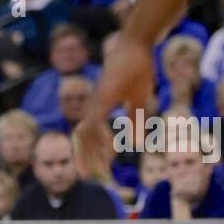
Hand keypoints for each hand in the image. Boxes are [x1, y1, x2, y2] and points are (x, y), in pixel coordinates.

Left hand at [76, 29, 154, 173]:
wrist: (137, 45)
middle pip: (83, 138)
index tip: (93, 171)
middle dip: (86, 159)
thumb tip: (135, 143)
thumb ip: (135, 119)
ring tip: (96, 170)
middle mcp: (93, 106)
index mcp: (99, 108)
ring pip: (87, 133)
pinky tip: (106, 149)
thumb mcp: (139, 99)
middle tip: (88, 177)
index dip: (90, 154)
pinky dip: (99, 137)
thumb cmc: (137, 68)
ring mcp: (96, 101)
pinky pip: (95, 121)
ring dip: (92, 153)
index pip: (89, 136)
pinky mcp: (102, 96)